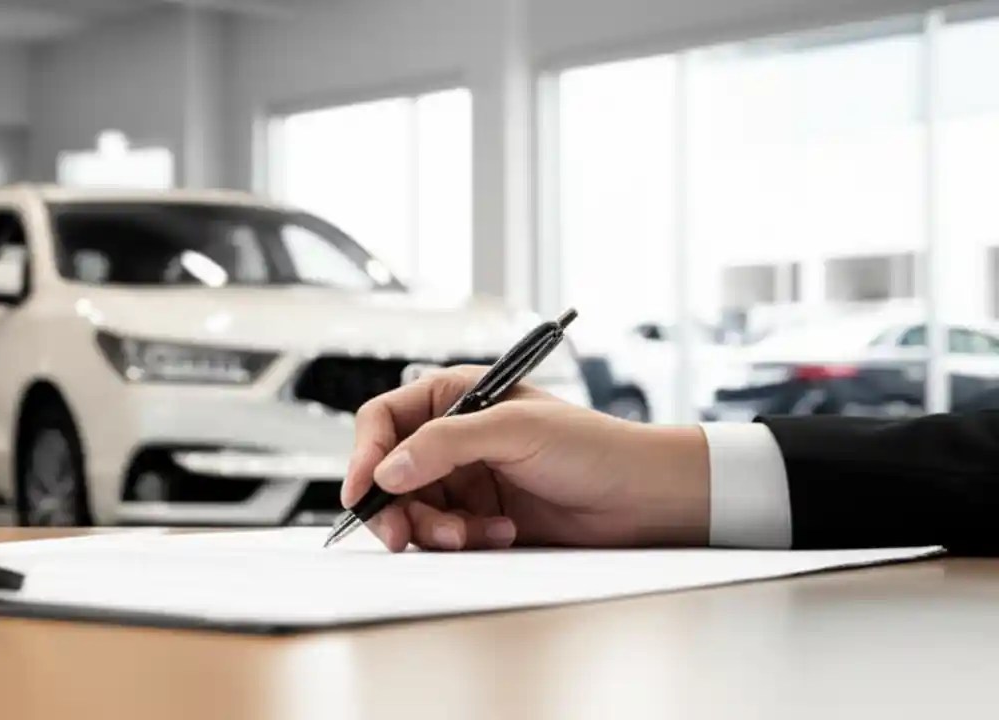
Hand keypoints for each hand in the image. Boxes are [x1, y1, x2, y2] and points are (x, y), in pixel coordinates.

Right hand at [342, 366, 710, 551]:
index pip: (385, 421)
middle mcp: (454, 437)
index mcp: (455, 397)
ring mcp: (466, 479)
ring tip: (472, 534)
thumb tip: (389, 469)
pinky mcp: (480, 518)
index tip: (362, 490)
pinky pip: (444, 535)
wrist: (641, 498)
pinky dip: (464, 540)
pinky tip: (501, 535)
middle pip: (390, 474)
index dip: (365, 455)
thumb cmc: (594, 446)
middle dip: (395, 506)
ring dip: (435, 528)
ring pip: (413, 510)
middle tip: (404, 535)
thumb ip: (445, 443)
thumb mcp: (515, 430)